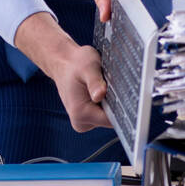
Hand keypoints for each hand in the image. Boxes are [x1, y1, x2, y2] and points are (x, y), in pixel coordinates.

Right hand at [14, 12, 111, 131]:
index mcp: (81, 114)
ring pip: (110, 116)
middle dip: (116, 103)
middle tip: (109, 84)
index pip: (113, 119)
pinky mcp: (87, 118)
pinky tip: (101, 90)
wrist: (63, 62)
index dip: (121, 106)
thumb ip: (95, 82)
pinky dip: (107, 102)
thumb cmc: (75, 63)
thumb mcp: (87, 67)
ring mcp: (84, 122)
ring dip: (111, 102)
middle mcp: (81, 123)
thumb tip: (100, 95)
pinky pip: (104, 113)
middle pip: (113, 119)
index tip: (120, 91)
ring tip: (103, 85)